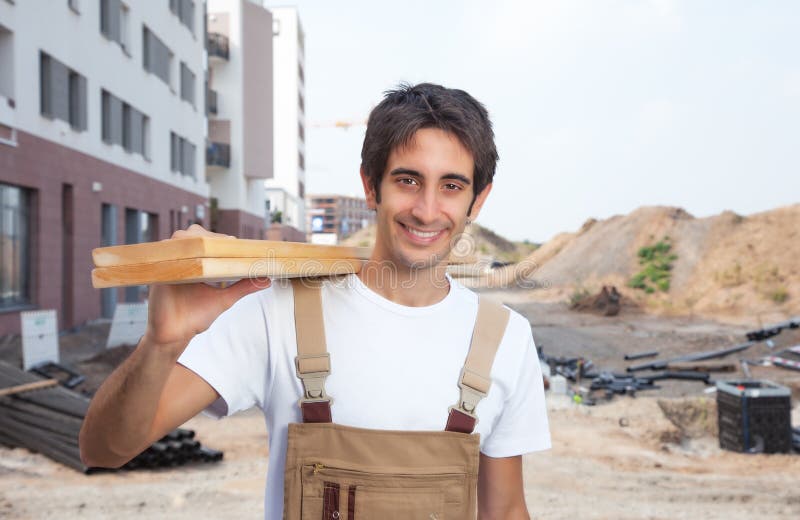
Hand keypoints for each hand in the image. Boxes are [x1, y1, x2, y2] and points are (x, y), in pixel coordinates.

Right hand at [142, 224, 268, 352]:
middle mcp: (181, 260)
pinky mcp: (157, 272)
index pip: (207, 240)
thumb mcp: (224, 299)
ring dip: (197, 239)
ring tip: (215, 248)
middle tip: (229, 244)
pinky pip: (165, 255)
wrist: (175, 336)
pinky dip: (179, 252)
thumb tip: (268, 280)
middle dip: (211, 236)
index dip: (221, 238)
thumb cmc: (196, 317)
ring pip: (180, 239)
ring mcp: (167, 264)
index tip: (237, 243)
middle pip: (193, 234)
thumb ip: (244, 287)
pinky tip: (195, 257)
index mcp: (195, 263)